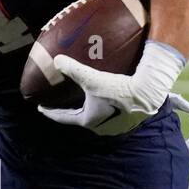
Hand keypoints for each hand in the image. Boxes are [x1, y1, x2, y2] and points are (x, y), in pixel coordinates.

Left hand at [39, 41, 184, 135]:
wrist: (147, 93)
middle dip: (71, 111)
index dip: (51, 112)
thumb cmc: (117, 89)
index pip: (63, 118)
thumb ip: (73, 69)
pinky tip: (106, 99)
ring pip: (96, 118)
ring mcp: (114, 127)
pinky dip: (104, 109)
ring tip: (84, 100)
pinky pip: (110, 115)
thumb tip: (56, 60)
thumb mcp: (92, 78)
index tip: (41, 107)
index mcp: (88, 120)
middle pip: (80, 119)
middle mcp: (100, 128)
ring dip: (89, 110)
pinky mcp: (127, 122)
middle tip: (62, 102)